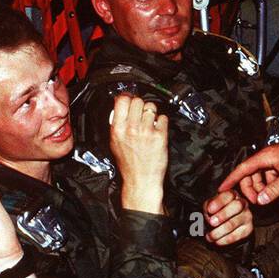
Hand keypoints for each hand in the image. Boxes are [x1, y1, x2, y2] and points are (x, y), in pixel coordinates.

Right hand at [110, 95, 168, 213]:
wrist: (141, 180)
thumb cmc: (129, 164)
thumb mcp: (115, 143)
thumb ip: (117, 125)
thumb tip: (121, 108)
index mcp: (118, 129)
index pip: (122, 100)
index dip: (127, 97)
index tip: (130, 99)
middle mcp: (131, 128)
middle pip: (138, 101)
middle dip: (140, 105)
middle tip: (141, 113)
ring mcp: (146, 131)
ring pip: (151, 107)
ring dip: (152, 113)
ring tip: (149, 123)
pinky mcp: (160, 136)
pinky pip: (162, 118)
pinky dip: (161, 122)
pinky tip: (157, 129)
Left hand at [203, 189, 253, 246]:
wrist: (226, 224)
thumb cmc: (217, 212)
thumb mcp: (210, 206)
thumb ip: (208, 208)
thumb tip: (209, 217)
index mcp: (232, 195)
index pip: (228, 195)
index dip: (218, 202)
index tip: (209, 210)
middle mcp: (242, 204)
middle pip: (237, 206)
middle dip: (223, 215)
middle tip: (212, 222)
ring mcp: (247, 217)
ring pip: (234, 223)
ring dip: (219, 231)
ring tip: (209, 236)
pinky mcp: (248, 230)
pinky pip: (235, 236)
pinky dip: (223, 240)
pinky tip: (216, 241)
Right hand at [217, 140, 278, 205]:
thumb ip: (274, 190)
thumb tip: (260, 199)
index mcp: (266, 156)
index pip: (242, 169)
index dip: (231, 180)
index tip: (222, 189)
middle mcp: (267, 156)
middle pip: (249, 174)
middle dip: (250, 188)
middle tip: (256, 201)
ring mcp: (274, 158)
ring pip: (259, 175)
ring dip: (261, 187)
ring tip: (267, 196)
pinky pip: (268, 174)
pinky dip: (269, 183)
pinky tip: (275, 190)